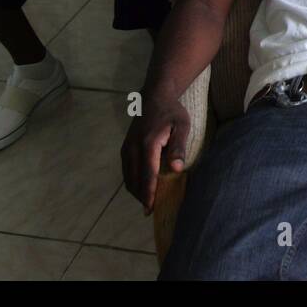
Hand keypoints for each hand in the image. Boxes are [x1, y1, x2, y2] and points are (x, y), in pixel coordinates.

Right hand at [122, 94, 190, 213]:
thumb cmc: (172, 112)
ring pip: (128, 176)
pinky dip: (132, 181)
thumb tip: (177, 169)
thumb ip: (179, 147)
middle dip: (141, 196)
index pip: (147, 175)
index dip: (148, 194)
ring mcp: (126, 147)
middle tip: (150, 210)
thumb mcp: (181, 126)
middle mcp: (133, 148)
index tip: (149, 209)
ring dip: (135, 190)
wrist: (154, 96)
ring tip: (146, 201)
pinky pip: (126, 169)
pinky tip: (141, 186)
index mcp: (148, 145)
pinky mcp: (125, 147)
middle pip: (134, 179)